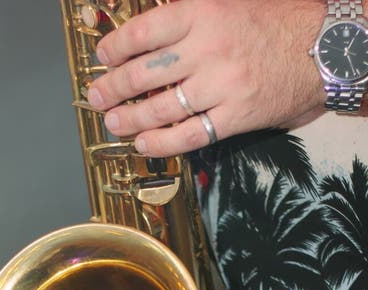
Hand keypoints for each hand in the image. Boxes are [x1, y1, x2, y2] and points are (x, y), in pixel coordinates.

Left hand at [86, 0, 326, 154]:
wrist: (324, 49)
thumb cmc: (277, 24)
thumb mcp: (230, 4)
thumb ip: (190, 19)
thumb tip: (148, 38)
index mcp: (204, 12)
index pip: (144, 32)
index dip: (115, 48)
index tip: (103, 58)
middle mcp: (208, 48)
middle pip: (144, 73)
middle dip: (113, 88)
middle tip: (98, 97)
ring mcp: (220, 85)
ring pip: (160, 108)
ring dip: (130, 118)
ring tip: (114, 122)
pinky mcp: (234, 116)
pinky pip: (188, 135)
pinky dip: (160, 143)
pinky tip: (143, 144)